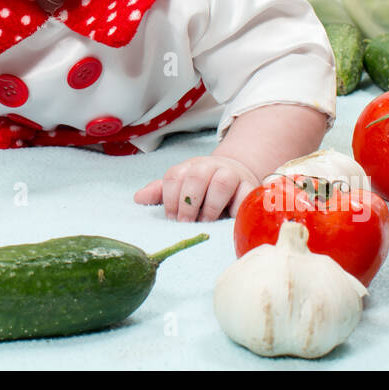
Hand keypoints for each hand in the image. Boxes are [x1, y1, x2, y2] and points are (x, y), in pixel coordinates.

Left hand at [134, 155, 262, 221]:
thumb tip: (138, 199)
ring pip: (221, 182)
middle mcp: (210, 166)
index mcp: (190, 167)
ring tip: (207, 222)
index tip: (171, 218)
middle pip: (196, 176)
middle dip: (188, 202)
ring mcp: (232, 174)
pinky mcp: (251, 186)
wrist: (239, 175)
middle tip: (186, 223)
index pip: (174, 176)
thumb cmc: (205, 189)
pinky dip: (237, 209)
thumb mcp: (182, 188)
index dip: (170, 198)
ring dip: (211, 205)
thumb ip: (161, 193)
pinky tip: (228, 221)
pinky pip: (245, 195)